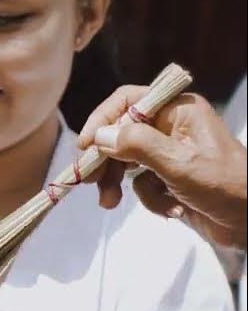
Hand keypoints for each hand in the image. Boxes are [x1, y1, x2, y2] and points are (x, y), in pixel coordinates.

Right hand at [78, 87, 247, 249]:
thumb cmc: (225, 186)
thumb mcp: (179, 164)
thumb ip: (138, 145)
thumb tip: (99, 136)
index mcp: (178, 110)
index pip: (128, 101)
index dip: (102, 120)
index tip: (85, 146)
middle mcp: (172, 126)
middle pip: (121, 133)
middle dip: (106, 160)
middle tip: (91, 182)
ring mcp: (170, 152)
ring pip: (127, 161)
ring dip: (120, 184)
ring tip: (111, 204)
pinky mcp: (170, 177)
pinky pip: (143, 183)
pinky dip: (150, 198)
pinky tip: (170, 209)